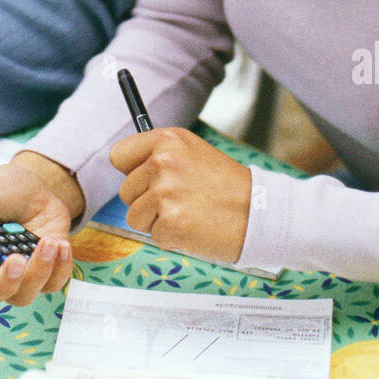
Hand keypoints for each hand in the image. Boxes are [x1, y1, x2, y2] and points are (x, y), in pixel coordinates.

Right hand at [0, 155, 80, 307]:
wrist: (36, 184)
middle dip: (3, 283)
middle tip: (14, 259)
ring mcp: (16, 274)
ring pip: (22, 295)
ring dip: (37, 272)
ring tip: (48, 243)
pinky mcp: (43, 272)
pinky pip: (52, 285)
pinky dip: (59, 268)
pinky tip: (59, 244)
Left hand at [110, 127, 251, 265]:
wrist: (260, 213)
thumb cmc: (227, 185)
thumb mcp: (193, 152)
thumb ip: (160, 155)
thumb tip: (126, 165)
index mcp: (166, 140)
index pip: (119, 155)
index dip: (132, 171)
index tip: (148, 179)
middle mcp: (161, 163)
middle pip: (125, 191)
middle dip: (146, 201)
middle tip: (181, 200)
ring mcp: (165, 194)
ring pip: (135, 217)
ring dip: (157, 221)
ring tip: (188, 213)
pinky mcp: (169, 225)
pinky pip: (153, 236)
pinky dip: (171, 238)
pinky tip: (194, 228)